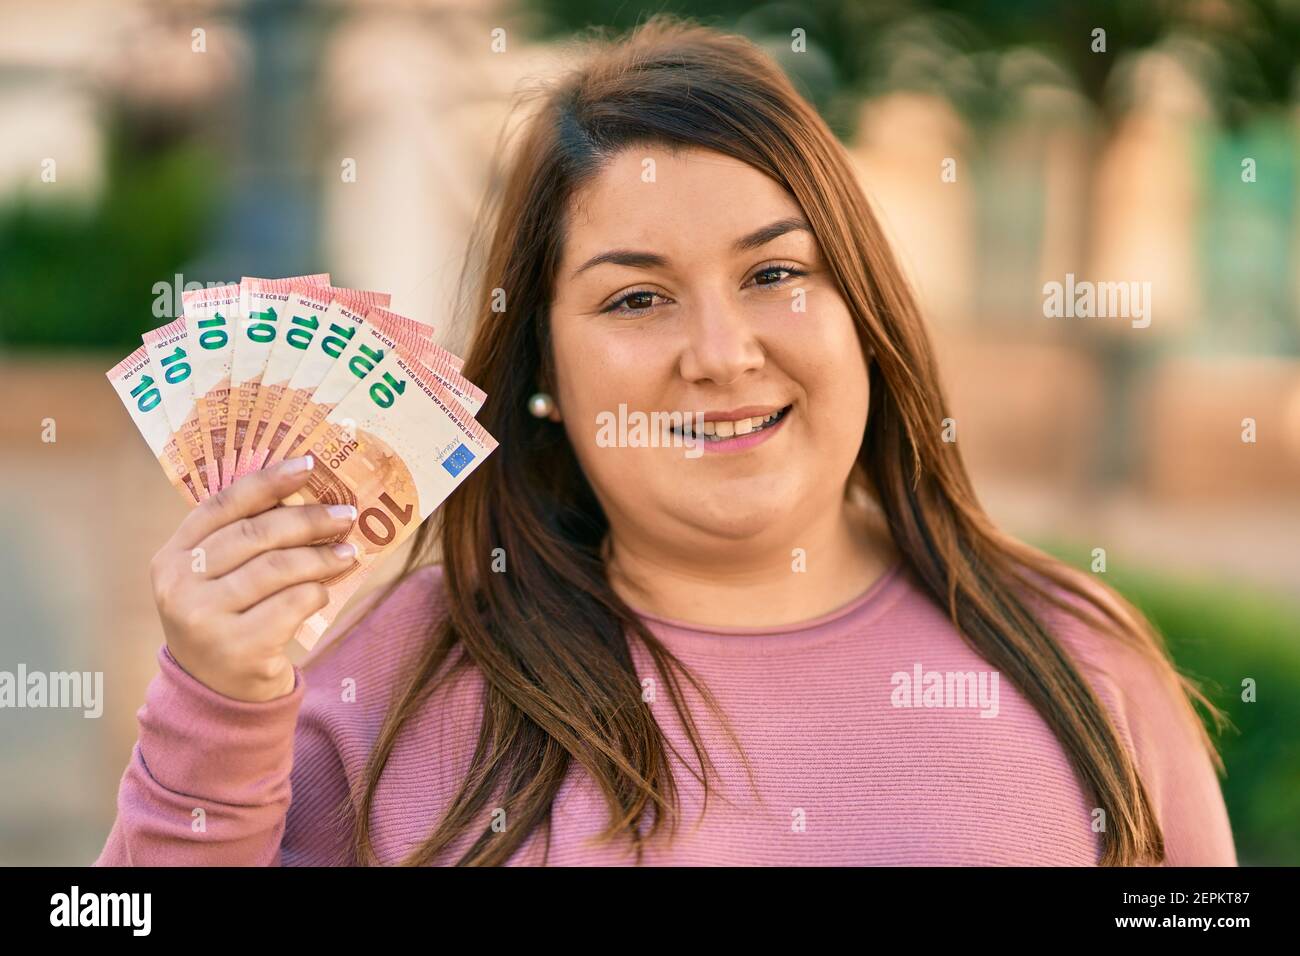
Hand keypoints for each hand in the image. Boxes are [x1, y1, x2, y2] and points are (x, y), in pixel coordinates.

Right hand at [149, 455, 357, 701]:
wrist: (218, 693)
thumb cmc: (229, 620)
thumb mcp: (219, 579)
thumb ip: (245, 540)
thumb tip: (306, 491)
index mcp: (171, 556)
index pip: (222, 504)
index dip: (268, 480)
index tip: (309, 464)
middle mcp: (178, 585)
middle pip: (256, 534)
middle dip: (308, 519)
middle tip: (345, 515)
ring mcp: (202, 619)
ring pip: (277, 568)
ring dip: (321, 557)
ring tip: (349, 553)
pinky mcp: (235, 648)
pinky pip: (291, 604)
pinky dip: (315, 592)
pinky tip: (324, 592)